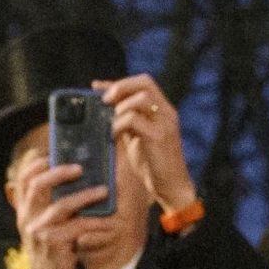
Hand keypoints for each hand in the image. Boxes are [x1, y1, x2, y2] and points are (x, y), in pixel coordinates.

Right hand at [12, 157, 110, 268]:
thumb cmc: (51, 254)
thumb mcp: (42, 229)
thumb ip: (47, 209)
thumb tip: (69, 185)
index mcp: (23, 212)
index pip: (23, 181)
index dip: (34, 165)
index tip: (50, 154)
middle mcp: (27, 219)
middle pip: (37, 185)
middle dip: (59, 172)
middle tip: (80, 167)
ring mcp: (39, 232)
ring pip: (61, 205)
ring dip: (84, 195)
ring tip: (103, 190)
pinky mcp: (54, 245)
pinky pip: (77, 227)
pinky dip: (93, 221)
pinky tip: (107, 219)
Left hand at [94, 73, 196, 215]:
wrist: (171, 187)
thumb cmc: (152, 162)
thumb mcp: (137, 134)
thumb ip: (125, 117)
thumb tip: (103, 100)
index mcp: (163, 110)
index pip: (144, 82)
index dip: (120, 81)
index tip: (97, 86)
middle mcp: (167, 112)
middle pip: (145, 82)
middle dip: (120, 86)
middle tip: (104, 101)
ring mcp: (165, 123)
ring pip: (142, 98)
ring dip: (121, 107)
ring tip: (112, 123)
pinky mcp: (159, 137)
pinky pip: (135, 119)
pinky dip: (119, 124)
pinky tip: (113, 136)